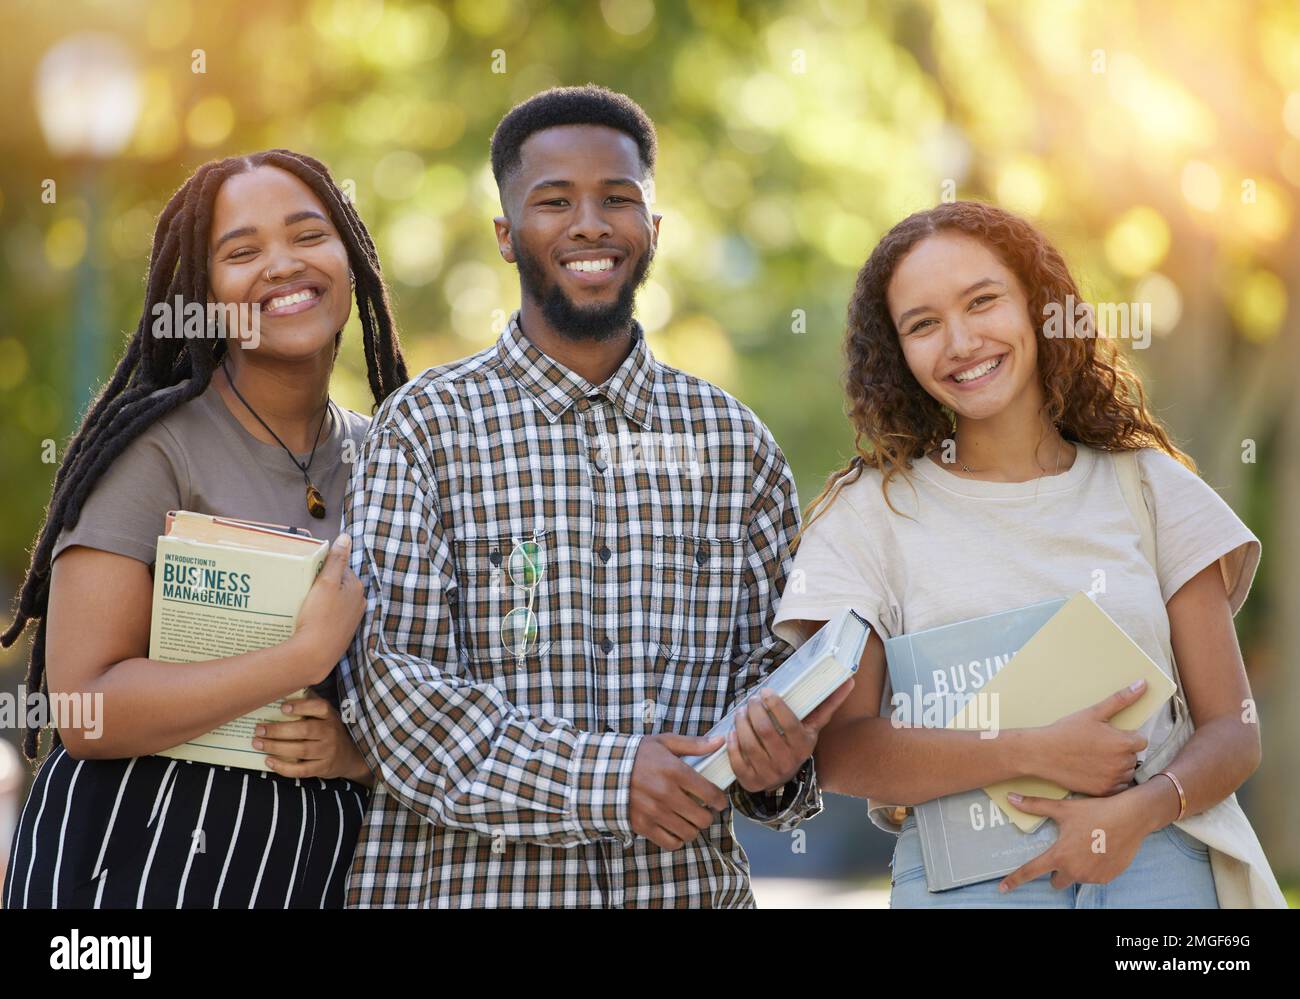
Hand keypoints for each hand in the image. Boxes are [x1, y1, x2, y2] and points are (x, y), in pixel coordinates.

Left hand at [254, 693, 372, 784]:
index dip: (301, 706)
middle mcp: (330, 733)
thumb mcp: (326, 716)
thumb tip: (284, 691)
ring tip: (258, 743)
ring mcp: (327, 752)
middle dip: (278, 730)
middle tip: (259, 729)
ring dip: (276, 747)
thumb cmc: (329, 731)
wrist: (349, 756)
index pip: (319, 707)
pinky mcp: (322, 768)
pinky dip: (283, 767)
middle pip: (304, 730)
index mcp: (330, 716)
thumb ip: (310, 704)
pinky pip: (301, 769)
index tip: (283, 707)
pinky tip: (269, 761)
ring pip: (300, 750)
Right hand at [290, 534, 364, 684]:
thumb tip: (346, 537)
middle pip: (338, 586)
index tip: (308, 573)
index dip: (323, 568)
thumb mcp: (327, 582)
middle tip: (303, 588)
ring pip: (334, 603)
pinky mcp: (341, 635)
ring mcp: (351, 622)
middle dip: (323, 585)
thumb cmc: (320, 616)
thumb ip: (337, 559)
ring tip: (303, 604)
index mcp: (357, 589)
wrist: (314, 655)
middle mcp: (359, 604)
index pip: (341, 569)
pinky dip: (321, 616)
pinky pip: (330, 619)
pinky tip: (308, 620)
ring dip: (321, 601)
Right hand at [629, 734, 729, 850]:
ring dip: (693, 828)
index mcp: (674, 771)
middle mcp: (666, 794)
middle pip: (702, 818)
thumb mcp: (664, 742)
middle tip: (704, 811)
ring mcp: (654, 812)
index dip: (720, 801)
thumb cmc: (637, 754)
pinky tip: (675, 829)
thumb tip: (719, 742)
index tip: (720, 802)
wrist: (603, 769)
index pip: (710, 793)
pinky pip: (670, 843)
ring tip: (690, 821)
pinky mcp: (643, 826)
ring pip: (689, 833)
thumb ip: (693, 744)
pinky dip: (677, 839)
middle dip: (708, 816)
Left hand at [727, 679, 853, 793]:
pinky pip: (736, 761)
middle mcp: (787, 762)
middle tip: (750, 700)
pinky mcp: (751, 782)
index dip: (774, 705)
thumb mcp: (811, 727)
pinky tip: (732, 732)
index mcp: (803, 746)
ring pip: (748, 744)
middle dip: (753, 711)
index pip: (788, 723)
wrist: (784, 778)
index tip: (765, 692)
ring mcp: (768, 774)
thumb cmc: (795, 743)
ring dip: (740, 723)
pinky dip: (731, 744)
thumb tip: (849, 681)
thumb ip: (827, 704)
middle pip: (764, 731)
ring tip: (740, 712)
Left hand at [997, 788, 1150, 892]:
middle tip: (1064, 853)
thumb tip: (1010, 797)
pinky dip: (1092, 868)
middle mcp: (1074, 871)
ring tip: (1086, 846)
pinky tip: (1099, 850)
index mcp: (1059, 855)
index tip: (1002, 888)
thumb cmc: (1095, 812)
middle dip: (1057, 871)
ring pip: (1076, 878)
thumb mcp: (1063, 808)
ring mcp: (1092, 877)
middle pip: (1056, 882)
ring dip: (1076, 868)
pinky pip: (1093, 877)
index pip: (1030, 871)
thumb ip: (1035, 805)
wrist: (1130, 818)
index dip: (1015, 880)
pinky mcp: (1107, 878)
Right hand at [1030, 680, 1149, 795]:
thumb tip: (1143, 683)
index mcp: (1123, 743)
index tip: (1110, 736)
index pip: (1141, 741)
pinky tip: (1093, 771)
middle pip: (1133, 757)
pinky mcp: (1103, 791)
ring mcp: (1113, 779)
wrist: (1042, 753)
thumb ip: (1121, 699)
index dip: (1127, 737)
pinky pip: (1117, 787)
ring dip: (1117, 767)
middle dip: (1121, 751)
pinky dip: (1109, 780)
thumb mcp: (1094, 713)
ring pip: (1126, 772)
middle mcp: (1122, 763)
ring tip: (1095, 758)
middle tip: (1098, 746)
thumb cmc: (1067, 731)